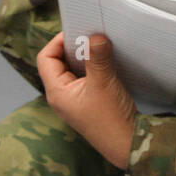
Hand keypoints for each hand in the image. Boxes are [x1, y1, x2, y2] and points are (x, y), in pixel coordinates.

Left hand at [37, 32, 138, 169]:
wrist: (129, 144)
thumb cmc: (110, 118)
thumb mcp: (103, 83)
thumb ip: (97, 57)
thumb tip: (94, 36)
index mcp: (57, 92)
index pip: (46, 59)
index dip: (57, 42)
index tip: (77, 31)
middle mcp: (62, 96)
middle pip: (58, 63)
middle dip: (73, 47)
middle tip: (91, 35)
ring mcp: (75, 100)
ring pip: (73, 70)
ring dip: (85, 57)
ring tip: (100, 46)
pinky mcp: (89, 102)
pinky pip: (85, 78)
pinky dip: (93, 67)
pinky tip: (107, 61)